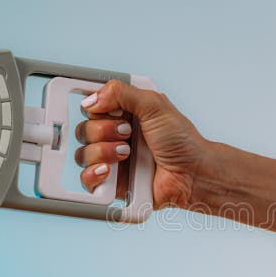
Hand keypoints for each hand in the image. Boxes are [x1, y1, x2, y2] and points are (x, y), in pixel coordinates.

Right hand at [76, 80, 207, 207]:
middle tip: (127, 134)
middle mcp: (116, 137)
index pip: (92, 107)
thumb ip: (122, 93)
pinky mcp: (113, 184)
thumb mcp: (155, 104)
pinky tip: (108, 170)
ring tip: (126, 154)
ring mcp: (113, 161)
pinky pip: (86, 180)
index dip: (94, 108)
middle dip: (103, 130)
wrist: (193, 173)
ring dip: (102, 151)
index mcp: (124, 115)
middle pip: (84, 130)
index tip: (106, 109)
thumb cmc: (182, 141)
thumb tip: (91, 100)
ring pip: (83, 154)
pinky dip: (93, 174)